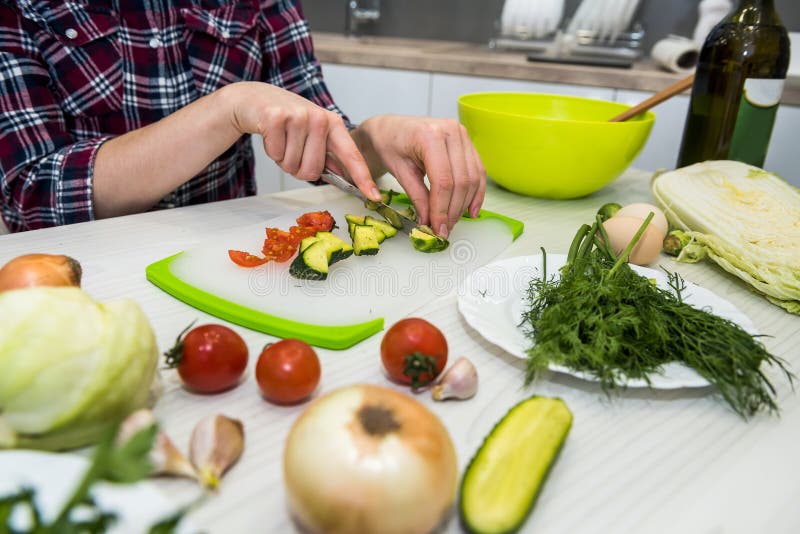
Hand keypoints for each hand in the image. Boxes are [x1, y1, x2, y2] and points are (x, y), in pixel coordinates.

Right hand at [221, 81, 379, 199]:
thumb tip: (345, 177)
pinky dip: (272, 151)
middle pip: (313, 171)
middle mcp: (319, 118)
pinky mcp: (276, 118)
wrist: (255, 99)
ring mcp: (298, 116)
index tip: (374, 196)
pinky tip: (271, 135)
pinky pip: (277, 155)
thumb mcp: (313, 133)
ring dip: (283, 159)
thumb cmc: (288, 119)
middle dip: (299, 168)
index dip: (363, 178)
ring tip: (282, 140)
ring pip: (293, 166)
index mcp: (333, 123)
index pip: (351, 155)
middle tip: (292, 149)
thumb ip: (328, 155)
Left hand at [352, 115, 485, 237]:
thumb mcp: (399, 173)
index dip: (442, 209)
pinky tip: (470, 210)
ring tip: (452, 222)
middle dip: (453, 210)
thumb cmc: (390, 146)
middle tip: (444, 230)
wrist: (391, 128)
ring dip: (464, 204)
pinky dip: (476, 193)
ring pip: (472, 178)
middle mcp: (450, 131)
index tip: (438, 229)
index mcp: (429, 135)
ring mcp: (462, 134)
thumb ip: (417, 197)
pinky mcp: (467, 142)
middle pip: (460, 181)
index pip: (443, 181)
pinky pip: (478, 171)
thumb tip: (429, 223)